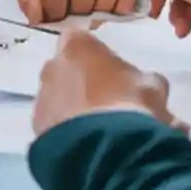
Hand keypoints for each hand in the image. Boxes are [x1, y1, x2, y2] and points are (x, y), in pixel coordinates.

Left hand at [33, 29, 185, 135]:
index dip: (95, 54)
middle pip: (66, 69)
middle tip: (108, 100)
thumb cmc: (130, 104)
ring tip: (100, 129)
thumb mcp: (153, 87)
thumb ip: (144, 80)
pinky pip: (54, 125)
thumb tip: (146, 85)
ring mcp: (41, 99)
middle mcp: (52, 67)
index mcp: (77, 46)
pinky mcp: (38, 129)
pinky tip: (88, 144)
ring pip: (58, 99)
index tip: (110, 68)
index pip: (80, 38)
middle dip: (83, 81)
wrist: (104, 151)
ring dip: (74, 108)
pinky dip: (68, 132)